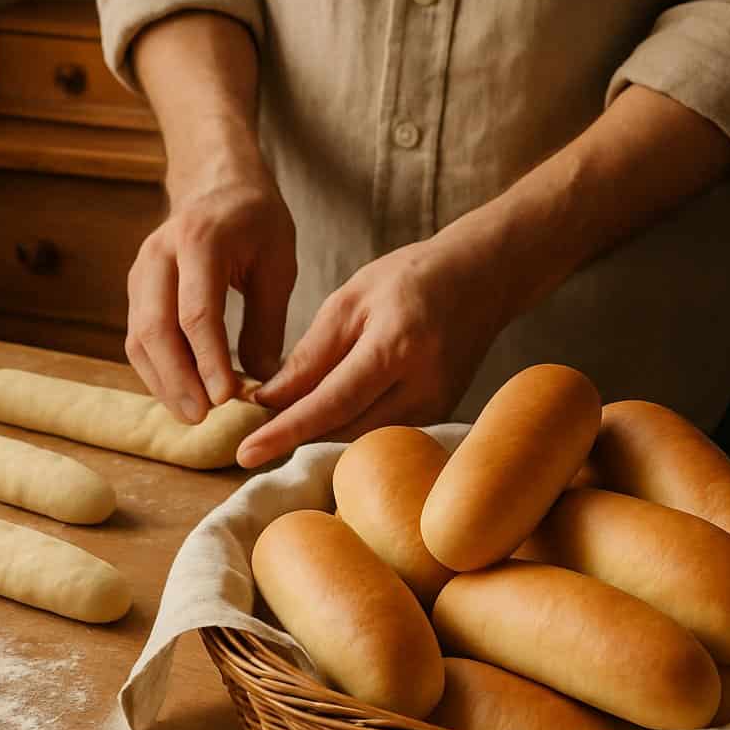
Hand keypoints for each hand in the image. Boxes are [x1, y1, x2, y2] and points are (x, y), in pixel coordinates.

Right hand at [126, 164, 296, 423]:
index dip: (209, 360)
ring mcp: (141, 271)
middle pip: (156, 328)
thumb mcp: (277, 263)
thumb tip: (261, 382)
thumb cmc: (255, 221)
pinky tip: (180, 393)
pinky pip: (137, 337)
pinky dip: (156, 369)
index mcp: (200, 240)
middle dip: (178, 379)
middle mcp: (159, 254)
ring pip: (139, 337)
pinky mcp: (136, 289)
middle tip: (202, 418)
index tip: (227, 397)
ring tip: (192, 415)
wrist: (216, 185)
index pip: (197, 311)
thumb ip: (266, 321)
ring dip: (163, 381)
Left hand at [236, 213, 527, 467]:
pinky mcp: (441, 415)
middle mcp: (424, 384)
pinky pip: (384, 436)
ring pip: (365, 441)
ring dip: (319, 442)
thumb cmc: (409, 279)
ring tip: (276, 436)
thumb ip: (309, 355)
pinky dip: (348, 435)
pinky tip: (320, 429)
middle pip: (348, 431)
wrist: (483, 278)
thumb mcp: (350, 300)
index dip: (286, 431)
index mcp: (396, 346)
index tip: (246, 452)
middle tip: (249, 446)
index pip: (331, 403)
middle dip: (296, 442)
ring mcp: (439, 405)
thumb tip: (267, 401)